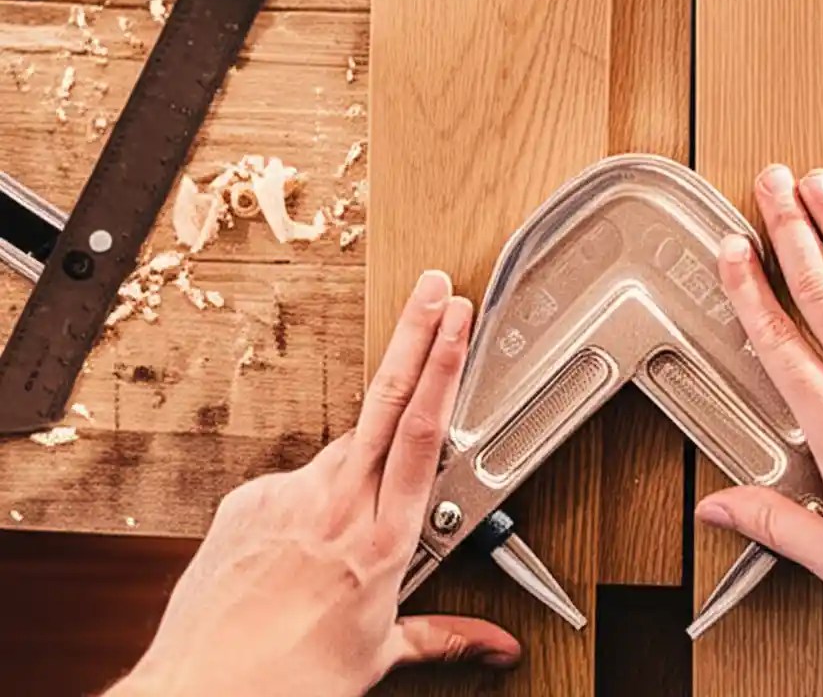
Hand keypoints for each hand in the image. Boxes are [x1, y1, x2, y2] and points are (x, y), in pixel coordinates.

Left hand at [107, 271, 519, 696]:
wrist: (204, 694)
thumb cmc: (290, 678)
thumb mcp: (382, 653)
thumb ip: (446, 635)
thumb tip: (497, 647)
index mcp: (381, 540)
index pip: (421, 433)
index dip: (443, 369)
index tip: (459, 327)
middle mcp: (335, 506)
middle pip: (385, 400)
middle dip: (417, 334)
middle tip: (437, 288)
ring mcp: (286, 496)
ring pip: (343, 448)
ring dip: (365, 451)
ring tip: (362, 508)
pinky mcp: (245, 501)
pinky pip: (295, 483)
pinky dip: (314, 500)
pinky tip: (309, 541)